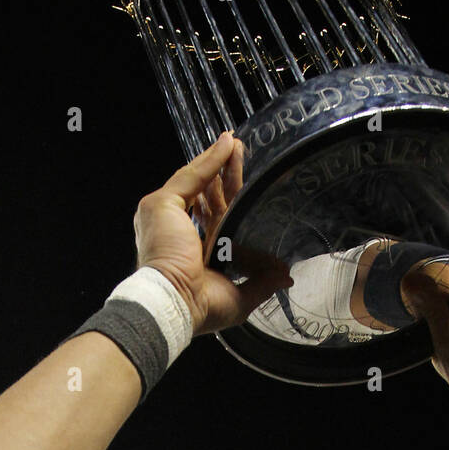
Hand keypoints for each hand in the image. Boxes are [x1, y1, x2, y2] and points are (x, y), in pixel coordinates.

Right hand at [134, 132, 290, 334]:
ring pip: (197, 180)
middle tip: (239, 153)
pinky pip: (191, 176)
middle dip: (222, 174)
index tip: (241, 186)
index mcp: (195, 251)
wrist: (174, 303)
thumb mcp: (240, 296)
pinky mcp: (162, 204)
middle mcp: (179, 230)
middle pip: (206, 195)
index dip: (228, 200)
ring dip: (217, 160)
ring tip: (235, 141)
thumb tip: (286, 277)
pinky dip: (210, 160)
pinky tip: (227, 145)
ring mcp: (167, 216)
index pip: (214, 218)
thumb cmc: (197, 308)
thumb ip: (262, 283)